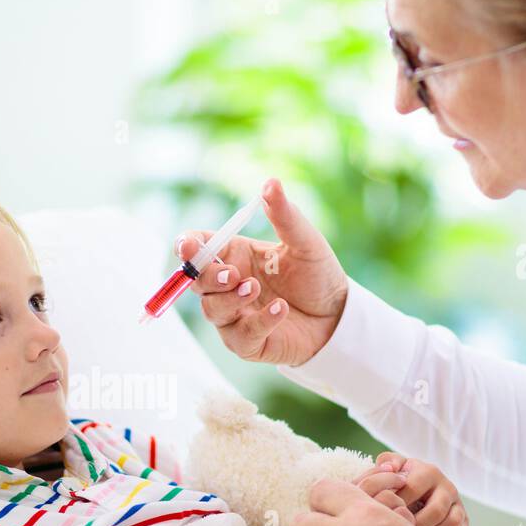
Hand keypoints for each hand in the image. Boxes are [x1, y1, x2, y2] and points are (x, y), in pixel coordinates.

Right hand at [176, 178, 348, 367]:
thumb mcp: (305, 242)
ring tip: (256, 289)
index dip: (187, 247)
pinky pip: (239, 335)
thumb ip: (285, 216)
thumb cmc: (317, 275)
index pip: (197, 248)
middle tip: (231, 274)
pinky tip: (281, 310)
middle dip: (206, 277)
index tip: (189, 246)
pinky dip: (259, 322)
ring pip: (212, 309)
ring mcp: (233, 315)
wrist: (338, 315)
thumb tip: (271, 183)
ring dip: (230, 299)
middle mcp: (228, 285)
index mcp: (234, 255)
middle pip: (196, 281)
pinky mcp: (245, 343)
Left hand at [355, 452, 468, 525]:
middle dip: (416, 524)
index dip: (397, 504)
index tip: (386, 513)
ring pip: (450, 523)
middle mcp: (447, 486)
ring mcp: (458, 504)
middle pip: (435, 511)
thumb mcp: (392, 467)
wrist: (417, 492)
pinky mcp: (464, 520)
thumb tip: (390, 468)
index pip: (413, 489)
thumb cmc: (400, 481)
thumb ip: (387, 461)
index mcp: (428, 471)